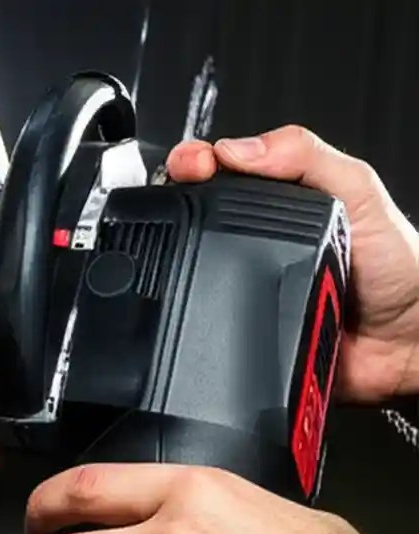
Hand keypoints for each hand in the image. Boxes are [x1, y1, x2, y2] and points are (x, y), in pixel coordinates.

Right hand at [168, 126, 418, 402]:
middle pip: (197, 215)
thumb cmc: (400, 269)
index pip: (226, 170)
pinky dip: (196, 308)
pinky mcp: (239, 327)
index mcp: (282, 200)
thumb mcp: (359, 192)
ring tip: (187, 240)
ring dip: (182, 256)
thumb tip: (241, 148)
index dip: (198, 161)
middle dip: (177, 201)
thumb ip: (308, 158)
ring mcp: (245, 282)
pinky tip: (199, 293)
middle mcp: (258, 240)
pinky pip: (204, 318)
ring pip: (191, 266)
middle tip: (180, 192)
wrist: (407, 345)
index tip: (190, 164)